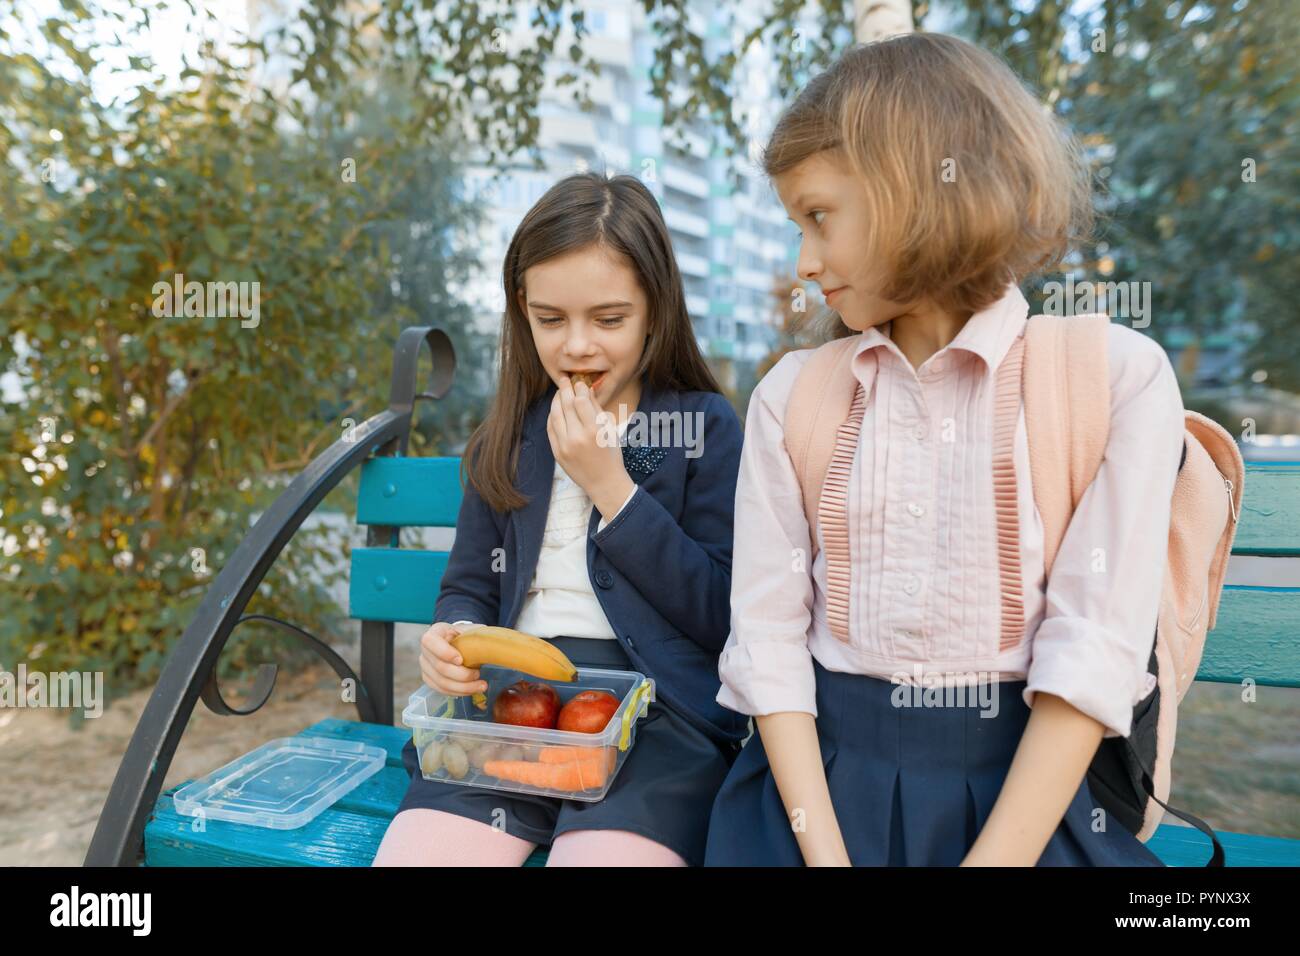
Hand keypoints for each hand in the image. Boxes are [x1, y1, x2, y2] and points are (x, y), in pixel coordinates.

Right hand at [419, 622, 486, 696]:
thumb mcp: (472, 630)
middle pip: (440, 667)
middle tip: (478, 674)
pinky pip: (442, 690)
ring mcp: (426, 666)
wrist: (459, 643)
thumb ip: (478, 635)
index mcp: (434, 633)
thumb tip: (493, 646)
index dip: (444, 652)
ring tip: (481, 686)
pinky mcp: (430, 679)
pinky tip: (472, 690)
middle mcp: (425, 650)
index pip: (430, 641)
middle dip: (462, 675)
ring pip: (441, 682)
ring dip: (463, 687)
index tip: (461, 660)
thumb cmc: (465, 636)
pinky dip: (459, 692)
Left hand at [548, 374, 634, 518]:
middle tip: (565, 380)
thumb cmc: (611, 455)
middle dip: (565, 389)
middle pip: (566, 405)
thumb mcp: (609, 430)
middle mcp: (577, 438)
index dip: (579, 388)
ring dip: (556, 401)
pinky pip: (551, 429)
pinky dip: (552, 416)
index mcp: (594, 431)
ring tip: (560, 392)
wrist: (603, 482)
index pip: (581, 401)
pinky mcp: (557, 452)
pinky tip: (556, 409)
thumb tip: (586, 390)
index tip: (579, 382)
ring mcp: (565, 446)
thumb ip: (596, 409)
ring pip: (555, 415)